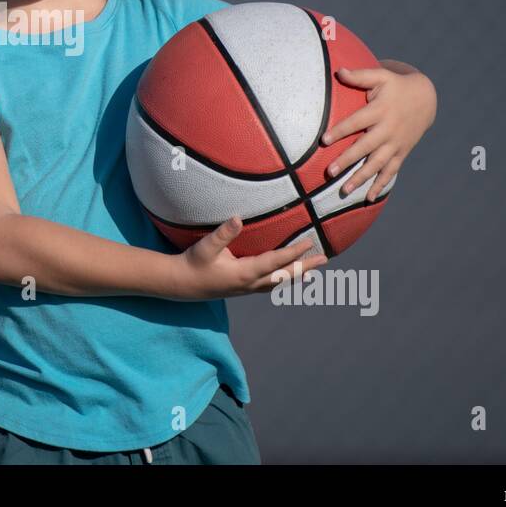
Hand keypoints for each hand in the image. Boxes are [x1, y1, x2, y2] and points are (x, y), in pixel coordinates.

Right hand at [170, 216, 327, 299]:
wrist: (181, 284)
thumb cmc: (193, 263)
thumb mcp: (206, 247)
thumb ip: (223, 233)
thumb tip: (238, 218)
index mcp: (245, 273)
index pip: (276, 262)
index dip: (294, 253)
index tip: (309, 243)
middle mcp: (250, 283)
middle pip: (284, 276)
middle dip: (305, 267)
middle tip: (324, 260)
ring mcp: (247, 288)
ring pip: (279, 283)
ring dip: (297, 276)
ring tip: (313, 272)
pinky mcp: (242, 288)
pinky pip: (269, 285)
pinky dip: (283, 280)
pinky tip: (286, 276)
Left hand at [321, 62, 436, 200]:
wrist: (426, 98)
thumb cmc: (396, 86)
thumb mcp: (382, 76)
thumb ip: (360, 76)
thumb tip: (338, 71)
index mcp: (380, 110)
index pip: (357, 122)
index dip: (340, 130)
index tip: (324, 141)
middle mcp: (388, 129)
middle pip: (365, 147)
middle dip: (347, 160)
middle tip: (329, 172)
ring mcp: (396, 143)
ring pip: (377, 164)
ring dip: (361, 178)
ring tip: (344, 190)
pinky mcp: (402, 152)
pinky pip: (391, 171)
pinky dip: (381, 185)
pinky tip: (369, 198)